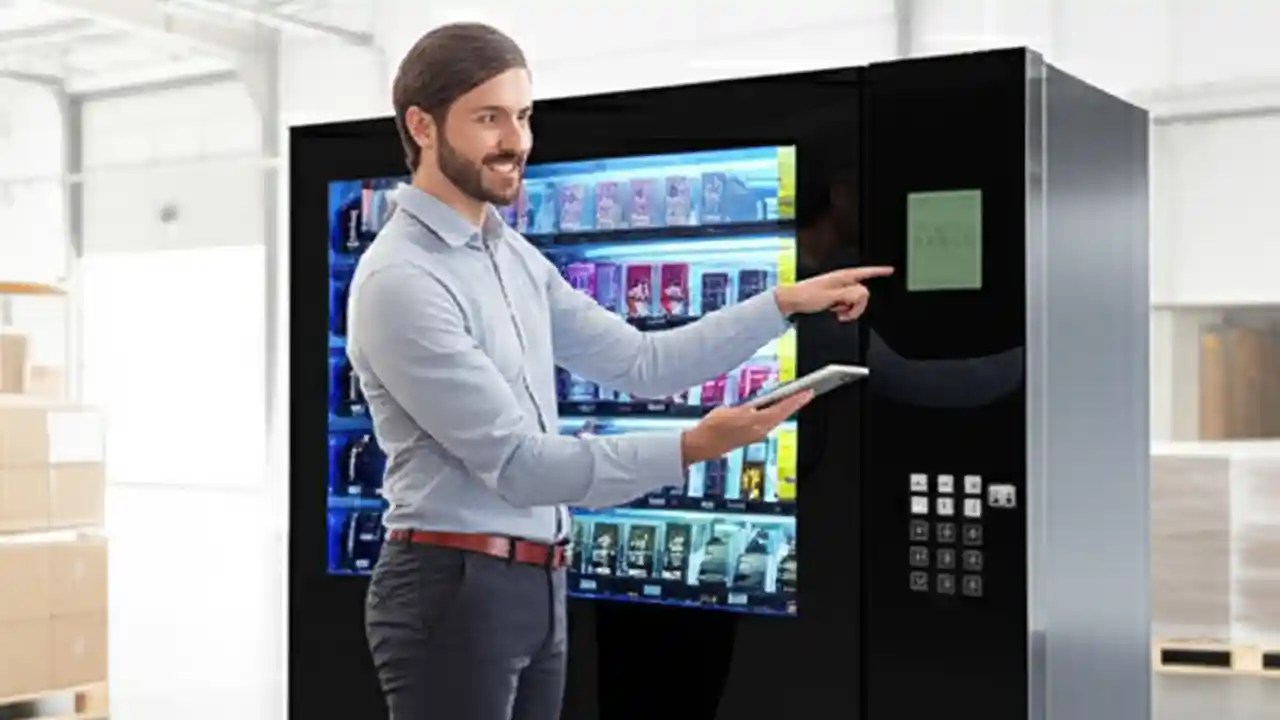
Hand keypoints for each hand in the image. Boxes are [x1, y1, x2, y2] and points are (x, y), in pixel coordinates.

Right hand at [680, 390, 813, 464]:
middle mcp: (760, 431)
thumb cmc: (714, 426)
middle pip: (782, 414)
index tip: (808, 392)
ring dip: (785, 409)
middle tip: (806, 393)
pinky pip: (769, 424)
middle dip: (794, 403)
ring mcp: (757, 436)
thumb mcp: (731, 409)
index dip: (797, 399)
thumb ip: (747, 408)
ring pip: (776, 419)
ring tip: (793, 399)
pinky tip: (776, 410)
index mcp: (757, 421)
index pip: (782, 408)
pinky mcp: (752, 438)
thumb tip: (756, 407)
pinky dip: (775, 415)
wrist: (703, 444)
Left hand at [774, 266, 893, 320]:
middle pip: (863, 293)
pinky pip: (846, 304)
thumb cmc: (807, 296)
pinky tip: (833, 311)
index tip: (890, 270)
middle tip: (844, 312)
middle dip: (856, 306)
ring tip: (835, 311)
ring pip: (855, 301)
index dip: (879, 272)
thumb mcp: (832, 296)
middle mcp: (842, 281)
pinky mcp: (834, 296)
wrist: (792, 300)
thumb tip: (863, 295)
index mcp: (843, 276)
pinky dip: (842, 310)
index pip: (866, 272)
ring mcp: (838, 289)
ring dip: (848, 309)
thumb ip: (851, 295)